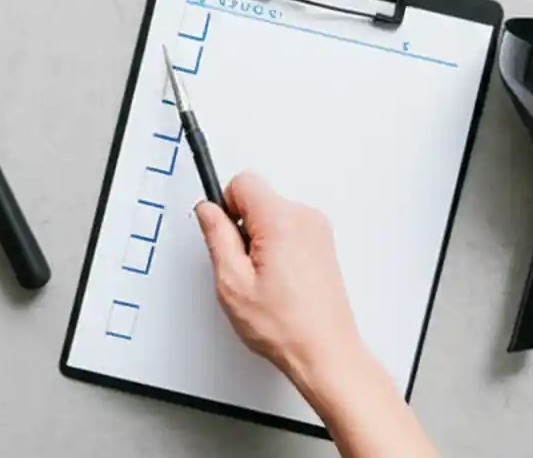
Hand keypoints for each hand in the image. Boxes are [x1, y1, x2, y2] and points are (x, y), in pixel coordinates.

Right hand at [196, 174, 438, 456]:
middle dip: (243, 226)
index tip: (223, 230)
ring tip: (263, 279)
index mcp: (282, 221)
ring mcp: (318, 231)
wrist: (324, 351)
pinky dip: (278, 247)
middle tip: (243, 266)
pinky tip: (278, 280)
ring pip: (274, 215)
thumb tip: (208, 211)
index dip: (225, 204)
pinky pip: (290, 230)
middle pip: (259, 197)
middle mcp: (305, 218)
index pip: (244, 181)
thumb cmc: (286, 326)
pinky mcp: (323, 244)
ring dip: (261, 239)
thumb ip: (217, 237)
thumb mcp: (233, 282)